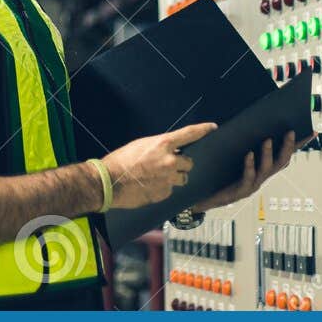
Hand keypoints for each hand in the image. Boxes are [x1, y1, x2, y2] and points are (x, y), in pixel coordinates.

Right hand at [101, 122, 217, 209]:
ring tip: (156, 177)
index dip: (203, 129)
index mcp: (163, 144)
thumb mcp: (140, 145)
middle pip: (189, 162)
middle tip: (167, 165)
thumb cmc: (120, 161)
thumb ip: (159, 147)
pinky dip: (163, 188)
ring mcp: (168, 179)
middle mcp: (170, 161)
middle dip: (181, 164)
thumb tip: (170, 151)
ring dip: (174, 177)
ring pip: (182, 178)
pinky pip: (171, 190)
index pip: (190, 134)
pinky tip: (150, 186)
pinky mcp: (164, 193)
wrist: (109, 182)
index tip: (212, 127)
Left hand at [192, 131, 306, 211]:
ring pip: (265, 169)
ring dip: (267, 153)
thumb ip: (243, 140)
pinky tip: (248, 154)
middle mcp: (261, 176)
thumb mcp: (233, 154)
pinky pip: (248, 177)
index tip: (310, 131)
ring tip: (266, 139)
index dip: (298, 144)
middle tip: (289, 131)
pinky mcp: (240, 191)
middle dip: (286, 147)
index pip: (284, 153)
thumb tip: (251, 119)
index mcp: (262, 167)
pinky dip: (249, 165)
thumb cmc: (218, 174)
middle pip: (280, 161)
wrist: (203, 195)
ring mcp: (252, 184)